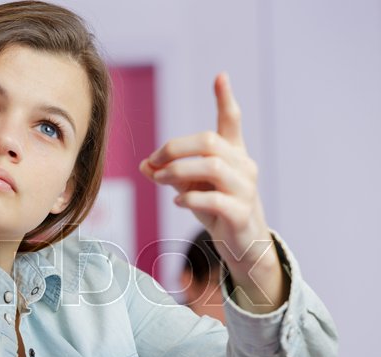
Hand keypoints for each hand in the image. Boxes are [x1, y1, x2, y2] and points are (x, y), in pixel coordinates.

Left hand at [140, 73, 287, 310]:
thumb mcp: (192, 189)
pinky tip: (177, 201)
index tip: (220, 76)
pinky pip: (214, 199)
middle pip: (209, 142)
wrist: (243, 246)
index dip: (226, 99)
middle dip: (175, 148)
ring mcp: (246, 189)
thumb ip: (171, 174)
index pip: (232, 121)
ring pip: (212, 167)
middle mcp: (243, 166)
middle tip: (153, 162)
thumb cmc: (217, 211)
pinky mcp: (242, 213)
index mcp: (233, 155)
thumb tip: (144, 165)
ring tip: (161, 180)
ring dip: (178, 171)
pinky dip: (190, 198)